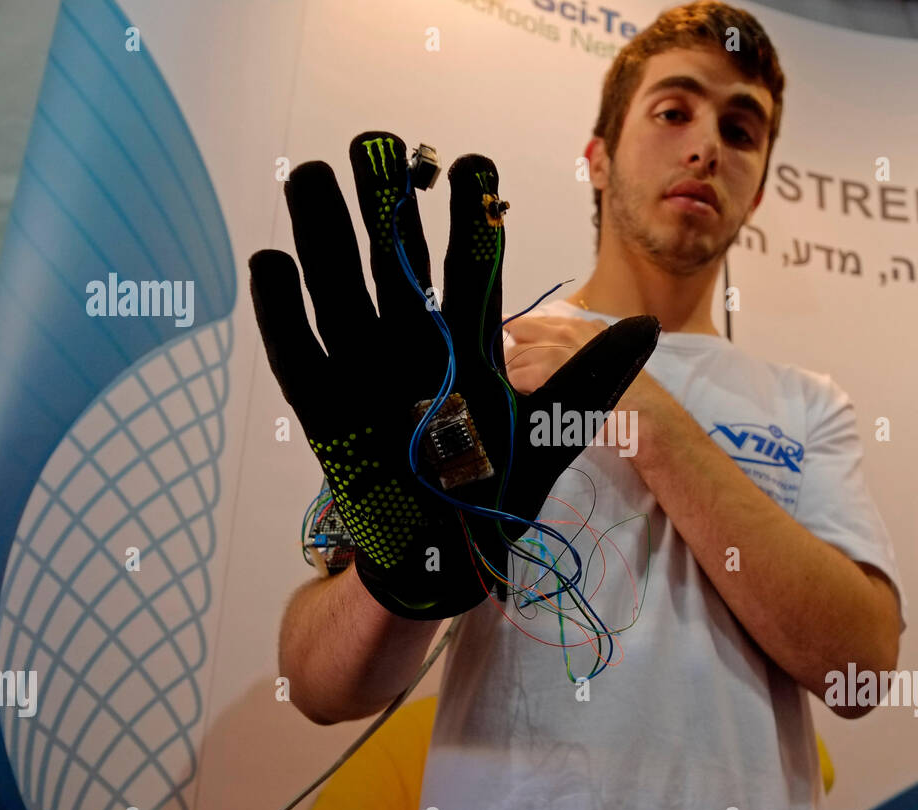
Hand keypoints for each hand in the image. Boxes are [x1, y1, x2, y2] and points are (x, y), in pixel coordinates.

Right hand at [248, 132, 659, 618]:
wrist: (446, 557)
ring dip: (325, 236)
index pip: (467, 266)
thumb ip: (591, 378)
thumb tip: (648, 328)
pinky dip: (281, 312)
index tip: (471, 163)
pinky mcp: (325, 408)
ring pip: (340, 290)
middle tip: (378, 143)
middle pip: (395, 264)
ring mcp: (364, 371)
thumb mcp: (550, 431)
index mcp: (465, 342)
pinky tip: (269, 258)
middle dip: (385, 208)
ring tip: (315, 175)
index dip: (468, 217)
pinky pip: (297, 352)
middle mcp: (411, 345)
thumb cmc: (499, 491)